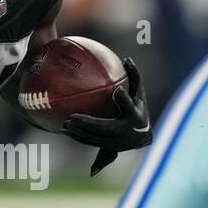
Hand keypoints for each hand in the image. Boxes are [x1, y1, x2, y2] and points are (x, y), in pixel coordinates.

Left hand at [63, 58, 152, 175]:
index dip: (123, 99)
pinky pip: (91, 142)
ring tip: (65, 125)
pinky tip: (65, 131)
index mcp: (134, 116)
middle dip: (89, 124)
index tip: (117, 90)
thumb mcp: (139, 95)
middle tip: (72, 118)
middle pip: (105, 128)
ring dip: (80, 133)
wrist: (142, 137)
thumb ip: (135, 77)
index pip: (129, 106)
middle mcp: (126, 131)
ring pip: (96, 139)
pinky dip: (79, 137)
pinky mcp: (108, 149)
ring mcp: (116, 143)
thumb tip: (127, 59)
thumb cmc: (139, 109)